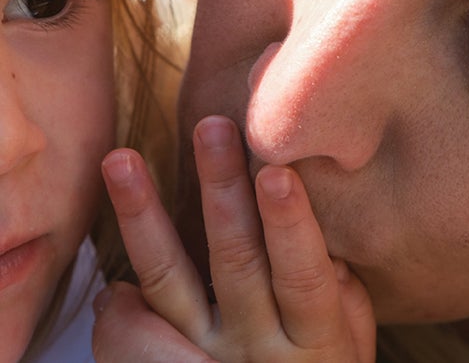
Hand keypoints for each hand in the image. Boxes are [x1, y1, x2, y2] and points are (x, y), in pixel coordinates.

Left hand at [93, 116, 375, 361]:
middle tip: (210, 130)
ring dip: (145, 217)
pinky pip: (132, 331)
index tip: (276, 170)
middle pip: (235, 262)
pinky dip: (121, 299)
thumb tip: (324, 239)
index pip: (302, 275)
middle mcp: (255, 350)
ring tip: (122, 161)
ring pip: (169, 283)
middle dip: (222, 190)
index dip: (289, 223)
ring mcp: (205, 361)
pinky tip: (116, 269)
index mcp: (315, 339)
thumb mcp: (351, 345)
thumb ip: (344, 296)